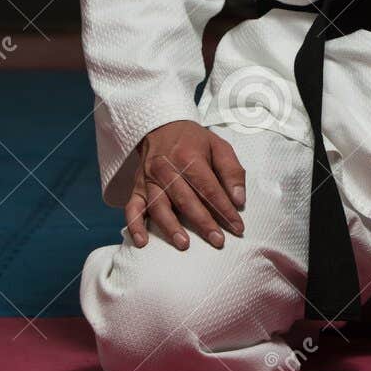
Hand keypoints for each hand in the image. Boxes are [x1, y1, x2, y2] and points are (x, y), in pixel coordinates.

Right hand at [125, 119, 245, 250]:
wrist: (160, 126)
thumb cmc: (193, 141)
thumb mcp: (219, 146)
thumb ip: (232, 171)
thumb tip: (238, 200)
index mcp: (189, 157)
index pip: (209, 188)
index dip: (224, 209)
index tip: (237, 227)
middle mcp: (167, 169)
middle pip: (185, 199)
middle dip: (203, 223)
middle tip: (218, 241)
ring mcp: (149, 180)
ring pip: (159, 206)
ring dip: (170, 227)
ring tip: (184, 244)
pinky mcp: (137, 187)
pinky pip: (132, 208)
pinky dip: (135, 226)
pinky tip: (142, 242)